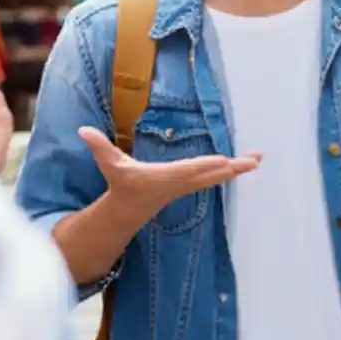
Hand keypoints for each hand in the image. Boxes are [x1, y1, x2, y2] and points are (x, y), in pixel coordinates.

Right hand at [78, 127, 260, 217]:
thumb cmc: (122, 183)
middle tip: (256, 161)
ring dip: (238, 168)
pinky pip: (216, 176)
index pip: (188, 170)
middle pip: (212, 175)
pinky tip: (245, 164)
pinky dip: (231, 170)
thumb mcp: (110, 165)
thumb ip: (99, 147)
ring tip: (258, 159)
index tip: (224, 161)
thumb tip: (82, 129)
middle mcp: (181, 182)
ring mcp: (189, 185)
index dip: (205, 166)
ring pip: (218, 177)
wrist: (130, 209)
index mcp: (165, 177)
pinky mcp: (192, 184)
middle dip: (233, 168)